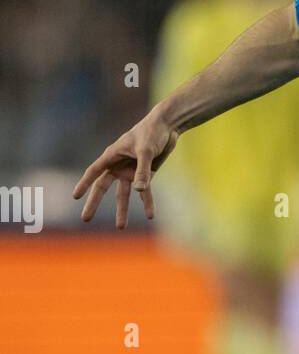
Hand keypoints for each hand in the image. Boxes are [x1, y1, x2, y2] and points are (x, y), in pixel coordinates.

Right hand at [73, 112, 178, 227]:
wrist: (168, 126)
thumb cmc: (152, 132)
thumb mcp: (146, 150)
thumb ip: (143, 170)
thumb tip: (138, 191)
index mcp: (112, 156)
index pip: (94, 172)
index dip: (84, 184)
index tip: (75, 197)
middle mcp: (118, 165)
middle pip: (102, 187)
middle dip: (94, 203)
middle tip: (85, 219)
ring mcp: (131, 171)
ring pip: (123, 194)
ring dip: (122, 210)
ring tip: (120, 227)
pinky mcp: (146, 174)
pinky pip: (145, 192)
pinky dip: (147, 203)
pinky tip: (150, 215)